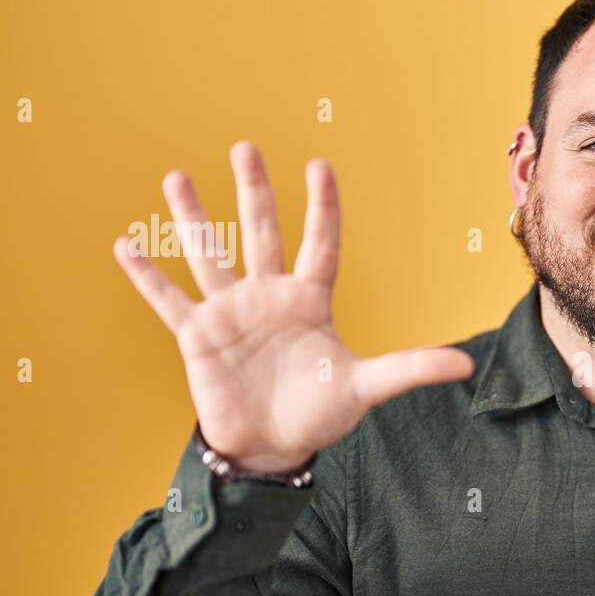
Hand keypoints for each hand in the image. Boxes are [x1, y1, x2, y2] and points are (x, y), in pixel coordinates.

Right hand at [114, 141, 473, 472]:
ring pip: (209, 254)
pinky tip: (127, 243)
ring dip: (192, 218)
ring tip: (177, 177)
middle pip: (261, 232)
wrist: (273, 448)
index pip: (320, 244)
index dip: (322, 207)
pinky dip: (148, 276)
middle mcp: (269, 296)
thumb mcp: (368, 388)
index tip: (320, 165)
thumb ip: (412, 369)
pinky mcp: (198, 336)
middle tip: (245, 147)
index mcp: (310, 300)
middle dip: (254, 191)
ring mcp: (231, 312)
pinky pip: (169, 299)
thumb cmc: (319, 414)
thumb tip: (467, 366)